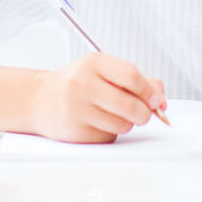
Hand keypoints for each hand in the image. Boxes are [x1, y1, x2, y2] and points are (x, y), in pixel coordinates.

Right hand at [29, 52, 166, 142]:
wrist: (40, 100)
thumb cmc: (78, 83)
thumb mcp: (104, 71)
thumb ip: (137, 80)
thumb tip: (161, 100)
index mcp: (93, 63)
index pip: (131, 76)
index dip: (150, 92)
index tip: (157, 101)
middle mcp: (82, 84)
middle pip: (130, 106)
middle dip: (145, 114)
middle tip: (144, 114)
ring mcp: (77, 109)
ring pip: (122, 125)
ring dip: (126, 124)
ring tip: (113, 115)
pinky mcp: (75, 132)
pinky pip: (109, 137)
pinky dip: (110, 133)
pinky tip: (97, 123)